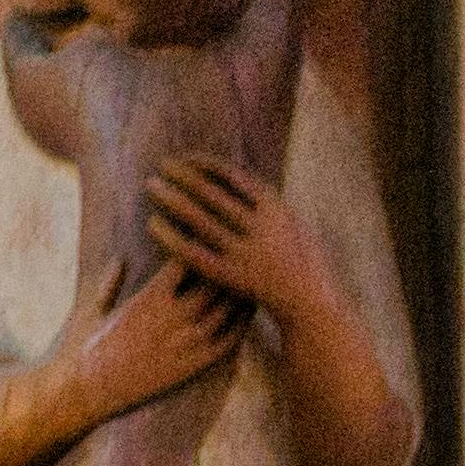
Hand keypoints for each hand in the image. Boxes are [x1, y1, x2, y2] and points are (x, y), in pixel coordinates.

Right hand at [86, 256, 245, 407]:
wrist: (92, 387)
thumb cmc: (88, 345)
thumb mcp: (96, 305)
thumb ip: (111, 280)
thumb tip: (120, 260)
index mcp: (150, 297)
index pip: (185, 259)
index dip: (198, 244)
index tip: (207, 235)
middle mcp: (172, 318)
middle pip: (211, 283)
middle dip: (226, 265)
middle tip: (241, 253)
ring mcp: (184, 344)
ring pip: (224, 312)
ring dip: (238, 294)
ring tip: (252, 280)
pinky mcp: (192, 366)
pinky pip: (225, 343)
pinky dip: (239, 327)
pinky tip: (248, 317)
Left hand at [148, 156, 322, 325]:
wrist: (313, 306)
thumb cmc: (302, 263)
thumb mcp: (293, 224)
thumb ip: (266, 203)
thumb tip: (238, 180)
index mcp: (276, 208)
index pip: (232, 175)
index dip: (203, 164)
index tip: (184, 159)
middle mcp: (261, 227)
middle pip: (211, 193)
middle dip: (183, 176)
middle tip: (160, 165)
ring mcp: (247, 253)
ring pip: (200, 219)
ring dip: (172, 199)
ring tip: (151, 186)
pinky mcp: (233, 277)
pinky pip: (195, 253)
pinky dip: (172, 237)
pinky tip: (153, 225)